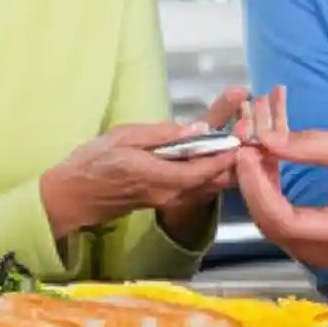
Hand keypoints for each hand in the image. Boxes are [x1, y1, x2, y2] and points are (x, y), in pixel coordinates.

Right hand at [41, 88, 248, 238]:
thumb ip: (162, 135)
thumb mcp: (123, 137)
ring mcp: (169, 198)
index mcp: (157, 176)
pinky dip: (217, 168)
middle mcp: (169, 193)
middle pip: (216, 178)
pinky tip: (227, 149)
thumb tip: (197, 129)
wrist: (72, 198)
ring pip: (212, 182)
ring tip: (247, 132)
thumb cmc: (92, 163)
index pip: (204, 168)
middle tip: (255, 128)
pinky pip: (200, 184)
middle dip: (238, 154)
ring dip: (231, 160)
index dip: (229, 150)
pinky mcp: (167, 198)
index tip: (247, 130)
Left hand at [234, 87, 327, 271]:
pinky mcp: (309, 245)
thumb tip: (266, 138)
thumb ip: (312, 144)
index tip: (247, 152)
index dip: (258, 186)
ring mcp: (316, 253)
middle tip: (243, 142)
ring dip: (255, 183)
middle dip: (250, 181)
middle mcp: (326, 252)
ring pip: (268, 221)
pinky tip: (264, 161)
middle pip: (269, 223)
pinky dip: (265, 190)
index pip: (283, 219)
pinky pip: (277, 220)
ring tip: (253, 146)